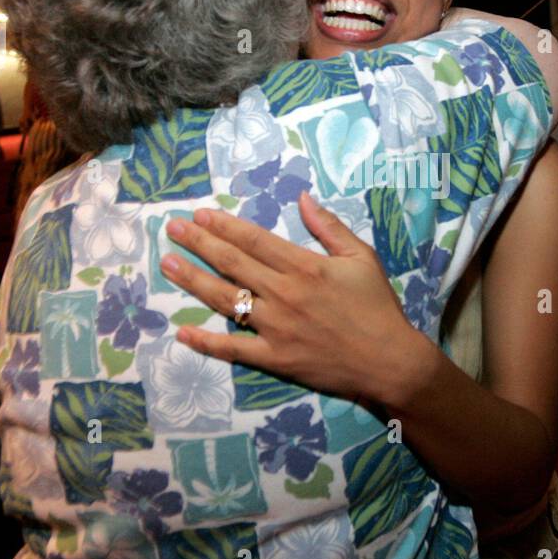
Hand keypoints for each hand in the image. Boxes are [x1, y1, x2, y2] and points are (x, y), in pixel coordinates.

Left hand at [160, 191, 432, 404]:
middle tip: (172, 229)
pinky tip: (183, 332)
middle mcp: (284, 293)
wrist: (389, 361)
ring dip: (193, 281)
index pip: (254, 240)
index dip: (224, 226)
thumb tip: (302, 197)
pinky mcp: (275, 358)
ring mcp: (276, 328)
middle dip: (199, 244)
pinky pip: (234, 349)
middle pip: (232, 264)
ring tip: (168, 265)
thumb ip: (329, 227)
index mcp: (305, 266)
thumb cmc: (378, 307)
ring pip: (226, 300)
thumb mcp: (362, 258)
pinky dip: (207, 341)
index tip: (200, 215)